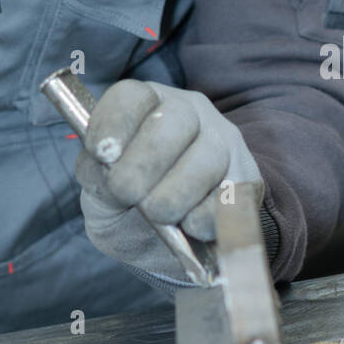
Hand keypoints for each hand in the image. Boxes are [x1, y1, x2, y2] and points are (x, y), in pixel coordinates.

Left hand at [75, 79, 263, 280]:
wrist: (172, 247)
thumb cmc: (129, 209)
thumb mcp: (100, 193)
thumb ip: (96, 177)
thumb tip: (106, 171)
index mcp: (146, 105)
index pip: (132, 95)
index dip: (114, 123)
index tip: (101, 154)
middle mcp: (189, 113)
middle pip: (173, 119)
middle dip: (143, 162)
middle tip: (126, 192)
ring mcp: (223, 144)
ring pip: (207, 156)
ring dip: (173, 194)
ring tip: (158, 215)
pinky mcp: (247, 181)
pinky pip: (230, 197)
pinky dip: (204, 217)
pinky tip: (188, 225)